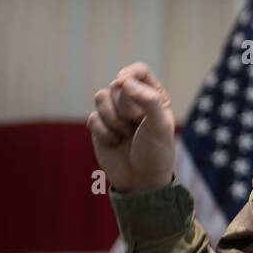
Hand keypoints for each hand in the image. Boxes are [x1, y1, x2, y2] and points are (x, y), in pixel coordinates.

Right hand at [87, 62, 175, 193]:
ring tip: (126, 135)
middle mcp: (133, 101)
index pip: (138, 71)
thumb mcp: (160, 126)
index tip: (124, 83)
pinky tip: (115, 143)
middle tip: (136, 125)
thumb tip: (124, 81)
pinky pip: (92, 118)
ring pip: (100, 98)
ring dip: (113, 119)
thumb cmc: (156, 152)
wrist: (141, 181)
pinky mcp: (100, 126)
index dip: (129, 74)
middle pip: (116, 85)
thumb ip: (149, 100)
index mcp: (154, 96)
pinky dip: (103, 132)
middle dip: (124, 107)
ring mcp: (115, 112)